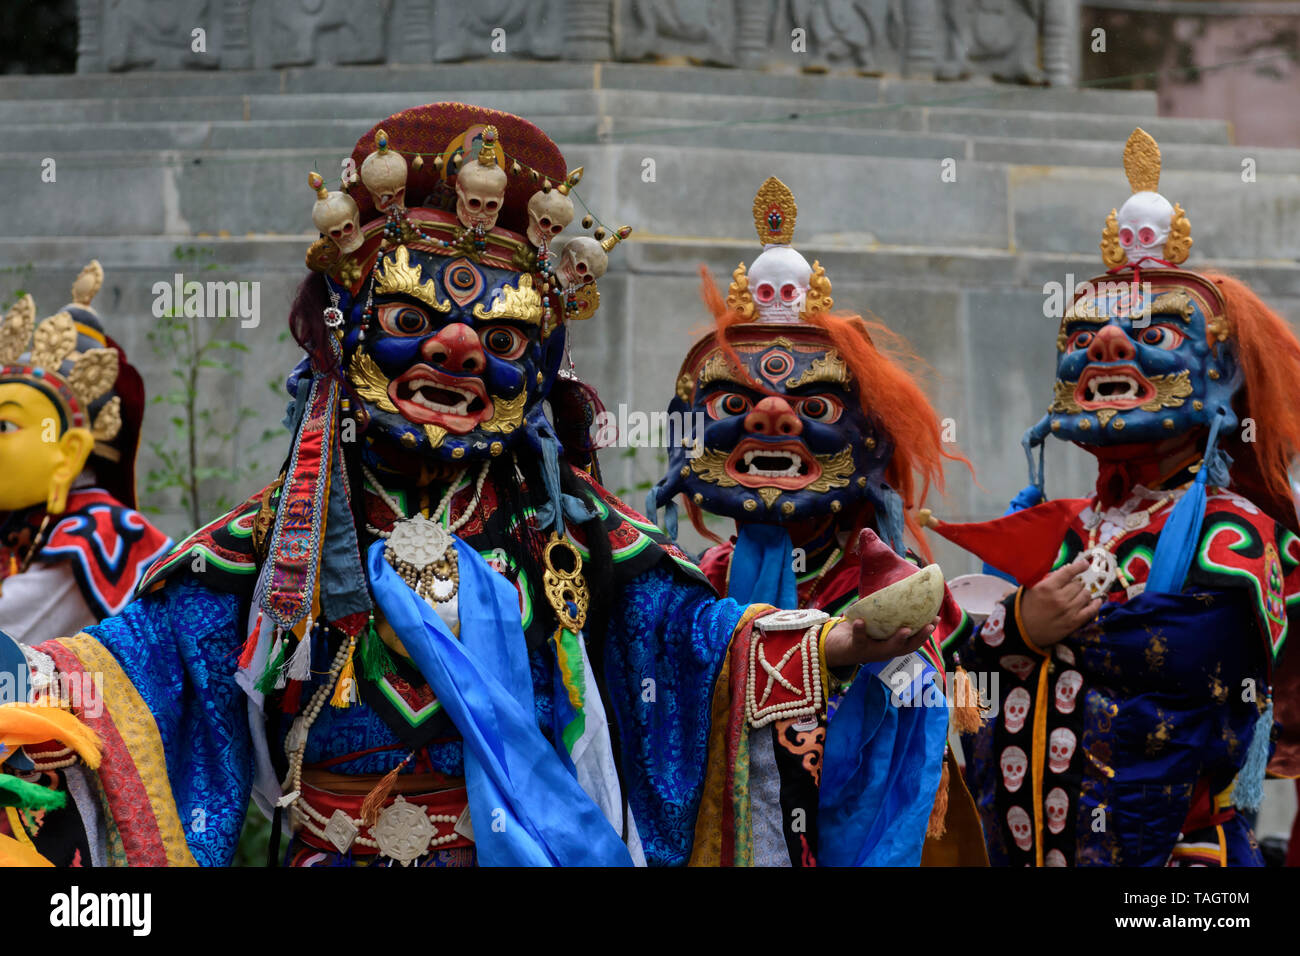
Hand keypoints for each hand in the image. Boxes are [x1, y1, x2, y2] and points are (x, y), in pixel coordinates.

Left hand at [824, 616, 939, 667]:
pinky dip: (859, 630)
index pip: (914, 640)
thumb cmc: (861, 631)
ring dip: (897, 640)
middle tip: (929, 625)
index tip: (936, 618)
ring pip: (887, 649)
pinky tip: (859, 620)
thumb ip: (886, 609)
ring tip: (904, 629)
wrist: (836, 647)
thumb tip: (896, 581)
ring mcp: (871, 651)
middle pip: (906, 647)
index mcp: (892, 644)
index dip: (926, 631)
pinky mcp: (856, 649)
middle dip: (920, 637)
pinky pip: (859, 639)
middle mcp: (885, 651)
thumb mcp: (875, 622)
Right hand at [1019, 555, 1101, 646]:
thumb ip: (1046, 579)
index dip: (1079, 566)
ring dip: (1084, 593)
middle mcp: (1059, 598)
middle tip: (1072, 586)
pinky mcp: (1073, 623)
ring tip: (1079, 594)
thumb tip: (1064, 571)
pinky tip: (1097, 600)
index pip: (1068, 572)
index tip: (1084, 564)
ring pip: (1086, 595)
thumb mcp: (1030, 589)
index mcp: (1046, 587)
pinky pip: (1091, 611)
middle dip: (1076, 583)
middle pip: (1078, 584)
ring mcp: (1068, 611)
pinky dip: (1096, 604)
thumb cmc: (1025, 609)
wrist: (1022, 631)